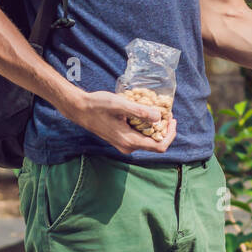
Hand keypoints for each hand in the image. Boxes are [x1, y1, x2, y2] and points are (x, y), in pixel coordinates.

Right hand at [61, 89, 176, 154]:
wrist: (79, 109)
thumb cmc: (98, 105)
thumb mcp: (120, 105)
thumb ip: (140, 111)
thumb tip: (159, 117)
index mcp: (129, 141)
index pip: (159, 146)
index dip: (170, 134)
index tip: (172, 119)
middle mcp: (128, 146)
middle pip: (156, 143)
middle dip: (164, 129)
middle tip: (166, 111)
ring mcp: (124, 144)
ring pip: (148, 139)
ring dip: (155, 126)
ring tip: (156, 110)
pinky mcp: (121, 139)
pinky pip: (140, 136)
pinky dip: (146, 126)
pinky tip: (144, 112)